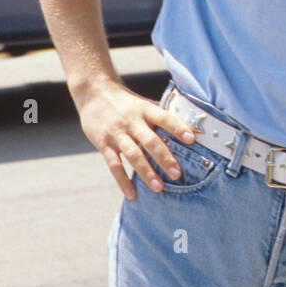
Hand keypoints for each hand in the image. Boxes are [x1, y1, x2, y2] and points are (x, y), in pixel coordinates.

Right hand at [74, 79, 198, 199]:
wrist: (94, 93)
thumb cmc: (125, 102)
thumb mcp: (143, 103)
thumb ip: (160, 116)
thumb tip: (189, 128)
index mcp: (145, 109)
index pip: (164, 117)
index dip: (178, 127)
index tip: (191, 138)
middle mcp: (131, 121)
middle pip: (150, 140)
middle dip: (164, 158)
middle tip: (177, 174)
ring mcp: (117, 133)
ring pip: (133, 155)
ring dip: (146, 173)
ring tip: (159, 188)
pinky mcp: (104, 144)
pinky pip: (114, 165)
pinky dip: (122, 180)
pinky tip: (131, 194)